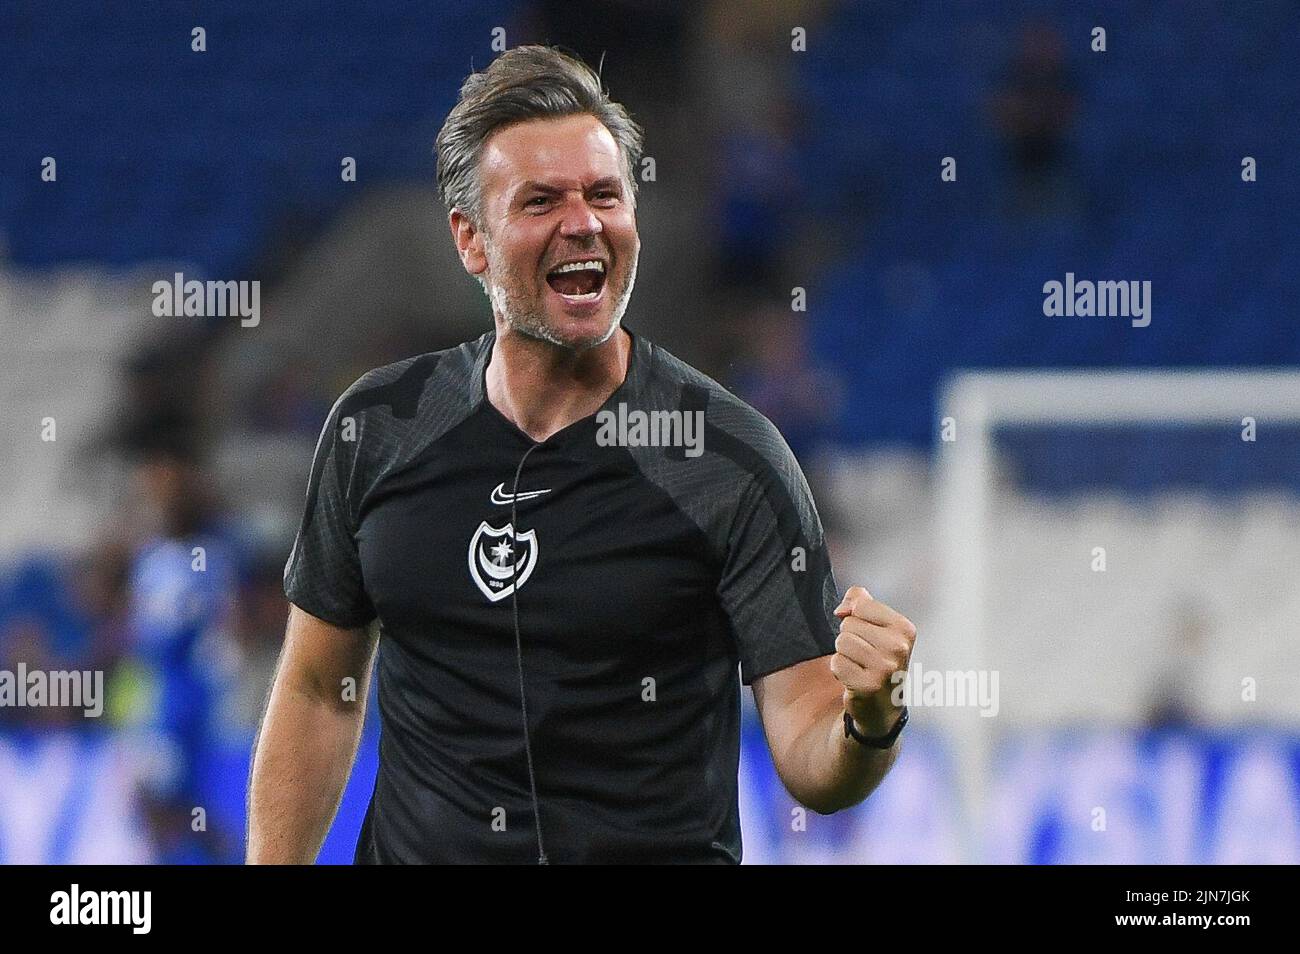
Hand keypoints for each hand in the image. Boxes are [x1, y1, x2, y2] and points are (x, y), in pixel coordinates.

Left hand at [831, 585, 916, 737]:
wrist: (884, 705)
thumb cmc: (879, 660)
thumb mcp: (878, 626)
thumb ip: (860, 601)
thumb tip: (843, 608)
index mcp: (904, 629)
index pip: (862, 604)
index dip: (856, 617)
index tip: (867, 634)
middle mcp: (899, 647)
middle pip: (848, 624)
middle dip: (849, 638)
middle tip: (864, 655)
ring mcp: (885, 668)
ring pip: (841, 643)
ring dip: (844, 655)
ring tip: (859, 666)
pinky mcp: (868, 685)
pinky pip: (837, 663)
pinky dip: (840, 670)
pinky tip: (854, 678)